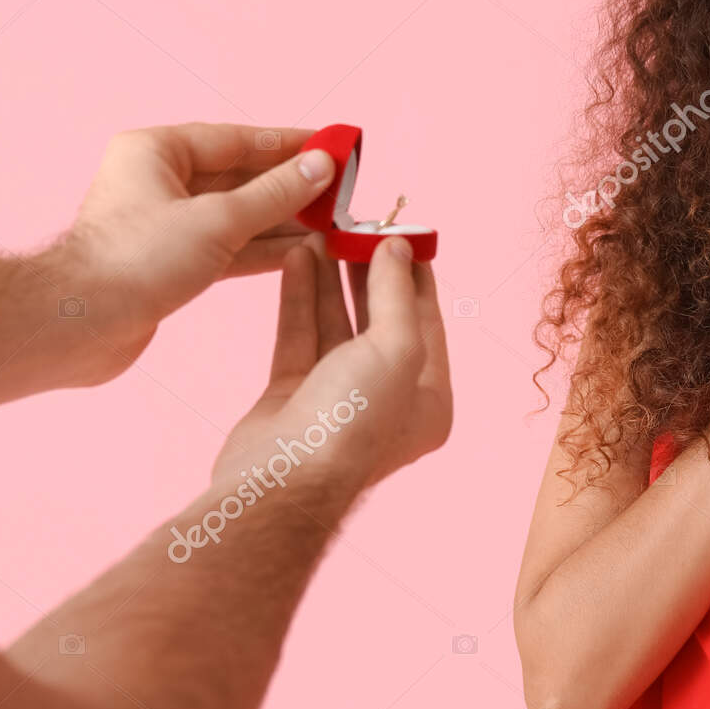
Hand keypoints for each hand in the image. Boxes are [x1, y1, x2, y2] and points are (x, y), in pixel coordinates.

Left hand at [57, 123, 336, 374]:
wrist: (81, 325)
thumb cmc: (135, 261)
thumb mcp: (219, 220)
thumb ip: (275, 194)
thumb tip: (320, 167)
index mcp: (156, 151)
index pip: (237, 139)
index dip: (288, 144)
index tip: (331, 146)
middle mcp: (157, 181)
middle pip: (238, 176)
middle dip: (289, 186)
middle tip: (339, 190)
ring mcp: (163, 224)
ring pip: (235, 214)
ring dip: (282, 220)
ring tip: (330, 222)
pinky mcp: (169, 262)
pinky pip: (226, 246)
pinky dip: (261, 248)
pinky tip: (301, 250)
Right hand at [211, 232, 451, 495]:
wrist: (280, 481)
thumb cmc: (351, 425)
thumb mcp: (395, 350)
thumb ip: (395, 295)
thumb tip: (397, 250)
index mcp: (428, 401)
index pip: (427, 324)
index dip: (415, 277)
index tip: (403, 234)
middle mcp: (386, 400)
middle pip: (380, 321)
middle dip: (368, 273)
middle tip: (357, 227)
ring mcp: (338, 398)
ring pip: (337, 325)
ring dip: (330, 279)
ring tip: (323, 233)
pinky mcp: (293, 396)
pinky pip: (301, 336)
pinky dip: (301, 299)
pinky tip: (299, 259)